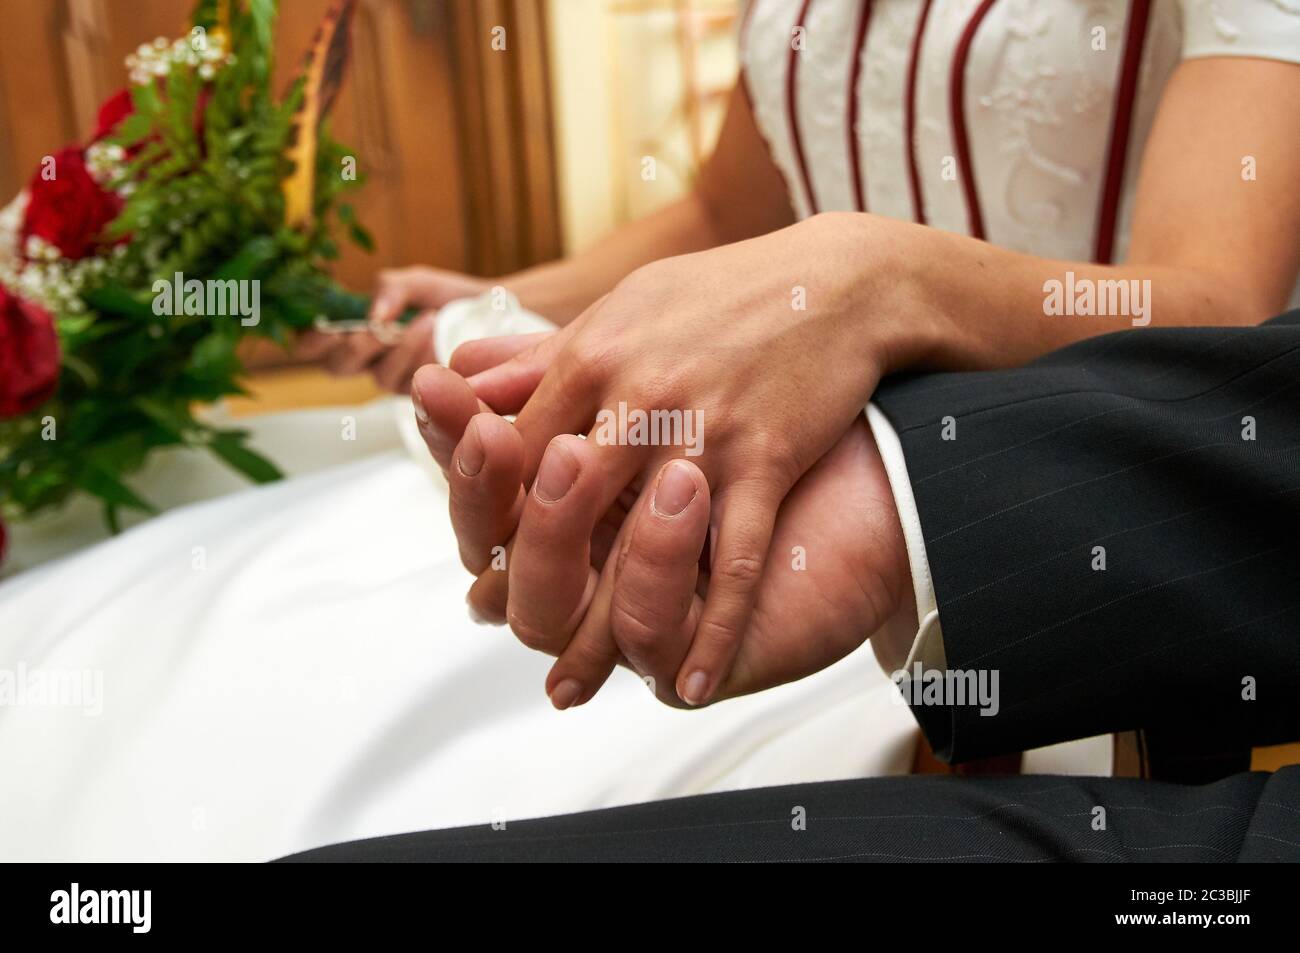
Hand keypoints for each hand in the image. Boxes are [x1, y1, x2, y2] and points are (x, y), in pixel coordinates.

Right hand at [296, 266, 487, 390]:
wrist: (492, 314)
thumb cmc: (446, 297)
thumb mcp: (416, 282)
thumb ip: (391, 290)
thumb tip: (375, 315)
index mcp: (353, 329)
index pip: (310, 344)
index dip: (308, 340)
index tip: (323, 327)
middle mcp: (367, 360)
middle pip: (337, 368)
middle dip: (356, 348)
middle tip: (380, 327)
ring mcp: (395, 379)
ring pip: (379, 377)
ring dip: (400, 348)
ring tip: (427, 319)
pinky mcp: (423, 395)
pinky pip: (412, 383)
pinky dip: (422, 356)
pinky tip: (436, 333)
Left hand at [456, 213, 922, 703]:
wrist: (840, 282)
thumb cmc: (723, 296)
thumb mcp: (621, 308)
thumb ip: (539, 356)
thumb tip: (459, 377)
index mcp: (591, 356)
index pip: (513, 451)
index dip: (489, 516)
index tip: (483, 564)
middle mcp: (637, 395)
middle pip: (555, 504)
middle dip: (528, 578)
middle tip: (513, 639)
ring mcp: (704, 429)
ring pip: (635, 546)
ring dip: (604, 629)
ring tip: (579, 687)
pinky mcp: (766, 458)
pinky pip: (734, 560)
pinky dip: (714, 629)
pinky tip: (691, 683)